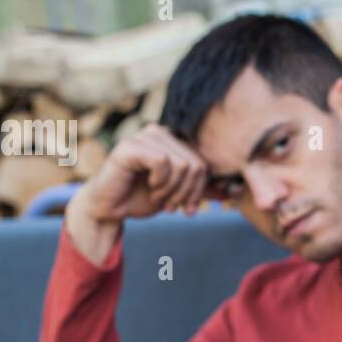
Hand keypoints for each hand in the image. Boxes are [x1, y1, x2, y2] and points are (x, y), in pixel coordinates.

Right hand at [75, 123, 212, 222]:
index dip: (200, 190)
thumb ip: (202, 190)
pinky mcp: (130, 146)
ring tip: (159, 198)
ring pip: (182, 164)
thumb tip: (233, 192)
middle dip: (187, 193)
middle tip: (172, 207)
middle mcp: (160, 133)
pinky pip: (163, 161)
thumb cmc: (140, 197)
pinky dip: (160, 182)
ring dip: (173, 190)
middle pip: (196, 164)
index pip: (203, 162)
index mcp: (173, 141)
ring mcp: (144, 136)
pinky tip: (149, 187)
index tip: (188, 209)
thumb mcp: (178, 194)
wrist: (108, 208)